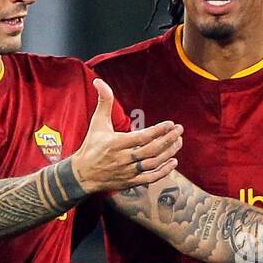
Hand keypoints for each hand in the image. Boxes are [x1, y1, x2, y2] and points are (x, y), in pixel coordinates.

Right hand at [70, 79, 181, 193]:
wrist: (83, 174)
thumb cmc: (92, 146)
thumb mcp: (97, 122)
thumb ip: (103, 101)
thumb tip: (98, 80)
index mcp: (116, 143)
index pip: (141, 137)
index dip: (158, 131)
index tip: (171, 124)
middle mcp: (123, 158)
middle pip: (151, 150)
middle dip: (168, 140)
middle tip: (180, 130)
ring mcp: (128, 171)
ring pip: (153, 163)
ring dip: (169, 153)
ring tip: (179, 142)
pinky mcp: (131, 182)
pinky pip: (151, 178)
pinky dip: (164, 171)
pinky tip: (174, 162)